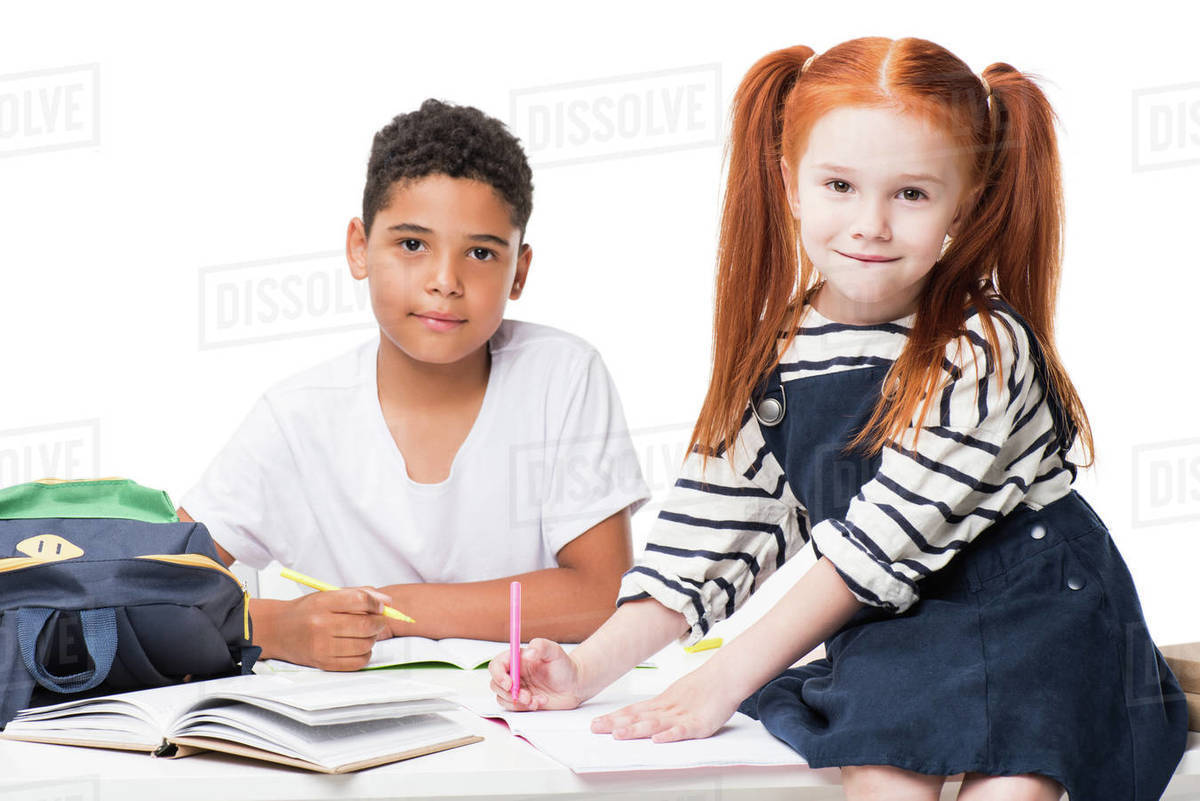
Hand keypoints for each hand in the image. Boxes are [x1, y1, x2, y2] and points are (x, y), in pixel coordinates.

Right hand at [267, 587, 391, 670]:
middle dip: (379, 622)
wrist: (277, 630)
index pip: (360, 600)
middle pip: (365, 624)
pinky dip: (365, 655)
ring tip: (366, 634)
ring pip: (364, 644)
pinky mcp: (323, 663)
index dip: (377, 604)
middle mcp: (321, 624)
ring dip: (372, 639)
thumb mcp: (327, 594)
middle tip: (379, 621)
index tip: (382, 606)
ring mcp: (321, 646)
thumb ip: (358, 594)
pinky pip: (356, 662)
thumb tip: (386, 601)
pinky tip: (359, 647)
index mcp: (322, 603)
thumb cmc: (306, 611)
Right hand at [487, 637, 587, 710]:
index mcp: (517, 659)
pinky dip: (526, 707)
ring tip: (535, 699)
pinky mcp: (523, 702)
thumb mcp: (554, 651)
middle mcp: (515, 673)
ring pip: (503, 698)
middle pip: (496, 683)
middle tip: (525, 695)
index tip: (508, 683)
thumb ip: (541, 646)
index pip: (497, 665)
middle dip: (508, 692)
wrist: (575, 685)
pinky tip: (540, 701)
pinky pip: (515, 707)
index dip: (498, 674)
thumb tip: (527, 653)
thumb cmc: (564, 666)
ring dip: (517, 702)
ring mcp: (518, 688)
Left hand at [590, 669, 740, 742]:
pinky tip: (658, 739)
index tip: (595, 723)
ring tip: (618, 735)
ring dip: (636, 729)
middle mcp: (667, 709)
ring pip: (655, 723)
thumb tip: (637, 717)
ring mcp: (682, 715)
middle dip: (615, 724)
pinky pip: (682, 730)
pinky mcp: (699, 724)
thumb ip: (658, 709)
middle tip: (595, 728)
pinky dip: (669, 735)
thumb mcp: (675, 697)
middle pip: (638, 717)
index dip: (614, 718)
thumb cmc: (702, 687)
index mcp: (661, 703)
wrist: (725, 676)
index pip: (633, 710)